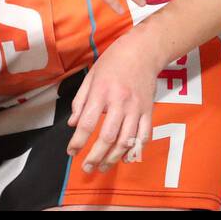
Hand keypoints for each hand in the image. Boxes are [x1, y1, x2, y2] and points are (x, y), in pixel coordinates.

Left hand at [66, 32, 162, 171]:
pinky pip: (144, 136)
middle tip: (86, 168)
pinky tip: (125, 157)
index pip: (87, 123)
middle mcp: (120, 102)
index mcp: (101, 92)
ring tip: (103, 167)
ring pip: (126, 140)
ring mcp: (136, 108)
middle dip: (95, 156)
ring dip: (113, 158)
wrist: (143, 51)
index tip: (71, 152)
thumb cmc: (114, 61)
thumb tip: (72, 123)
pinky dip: (135, 150)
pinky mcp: (149, 111)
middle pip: (107, 137)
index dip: (78, 141)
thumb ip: (80, 101)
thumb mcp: (90, 76)